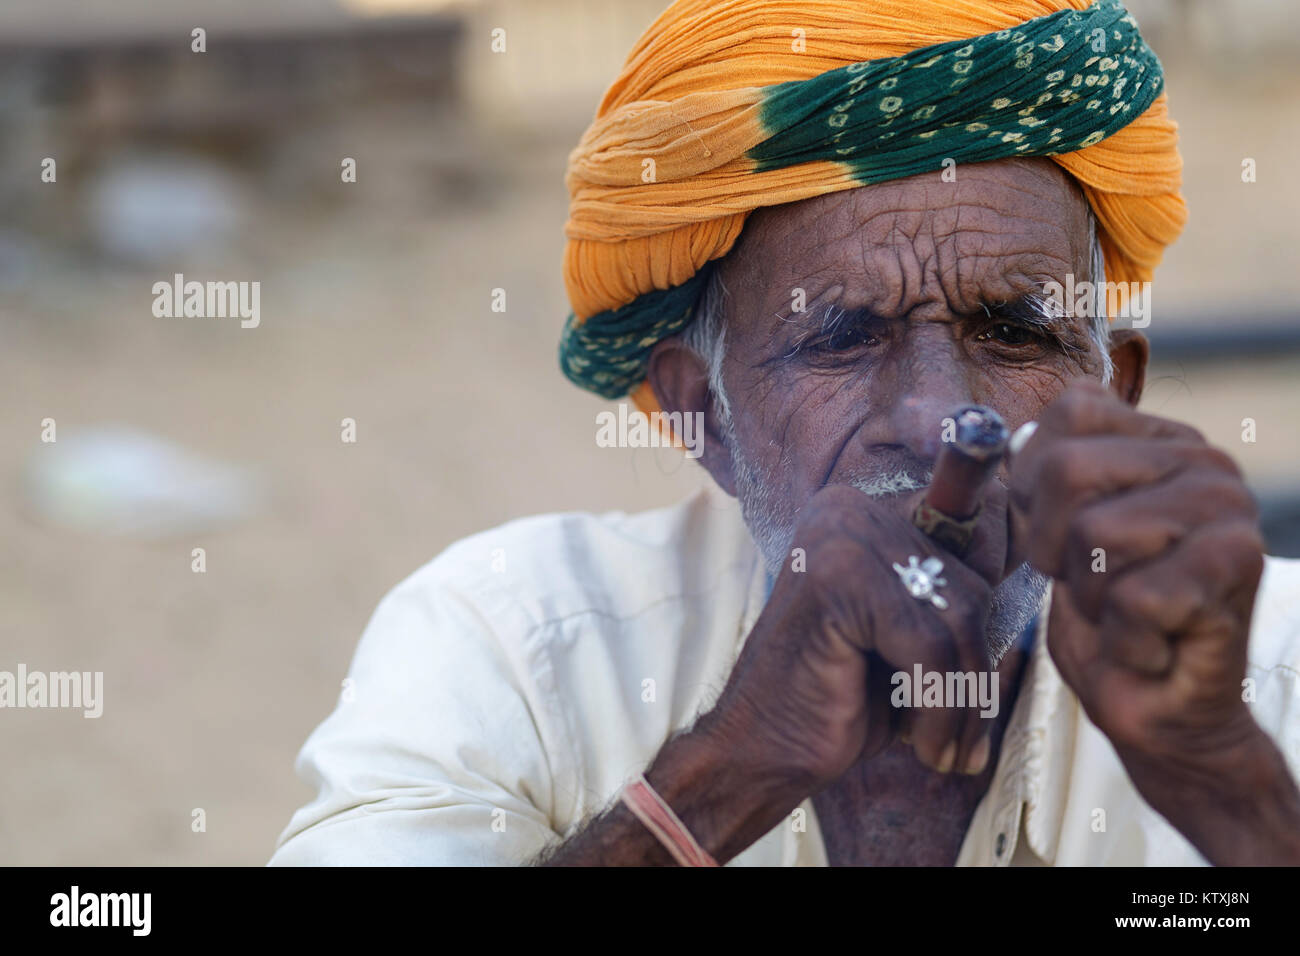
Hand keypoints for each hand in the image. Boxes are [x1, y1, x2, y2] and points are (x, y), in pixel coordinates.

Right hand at [701, 483, 1021, 793]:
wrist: (761, 751)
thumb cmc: (838, 701)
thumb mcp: (908, 644)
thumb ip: (955, 610)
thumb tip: (1041, 593)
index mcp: (861, 513)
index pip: (964, 566)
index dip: (977, 642)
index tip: (977, 704)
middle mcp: (847, 510)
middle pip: (965, 591)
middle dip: (976, 676)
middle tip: (966, 742)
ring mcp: (839, 538)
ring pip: (954, 620)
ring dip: (963, 702)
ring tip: (948, 753)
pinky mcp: (837, 581)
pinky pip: (928, 647)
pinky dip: (939, 710)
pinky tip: (924, 749)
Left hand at [1008, 381, 1299, 862]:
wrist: (1156, 709)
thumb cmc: (1105, 620)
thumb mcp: (1053, 536)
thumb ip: (1040, 479)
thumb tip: (1008, 440)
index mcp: (1160, 439)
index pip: (1072, 410)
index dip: (1038, 484)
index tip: (1063, 538)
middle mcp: (1204, 460)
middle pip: (1068, 468)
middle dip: (1055, 546)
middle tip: (1096, 586)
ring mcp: (1226, 508)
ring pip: (1094, 532)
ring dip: (1092, 595)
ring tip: (1127, 613)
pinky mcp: (1236, 562)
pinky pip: (1131, 596)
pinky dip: (1124, 638)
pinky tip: (1154, 644)